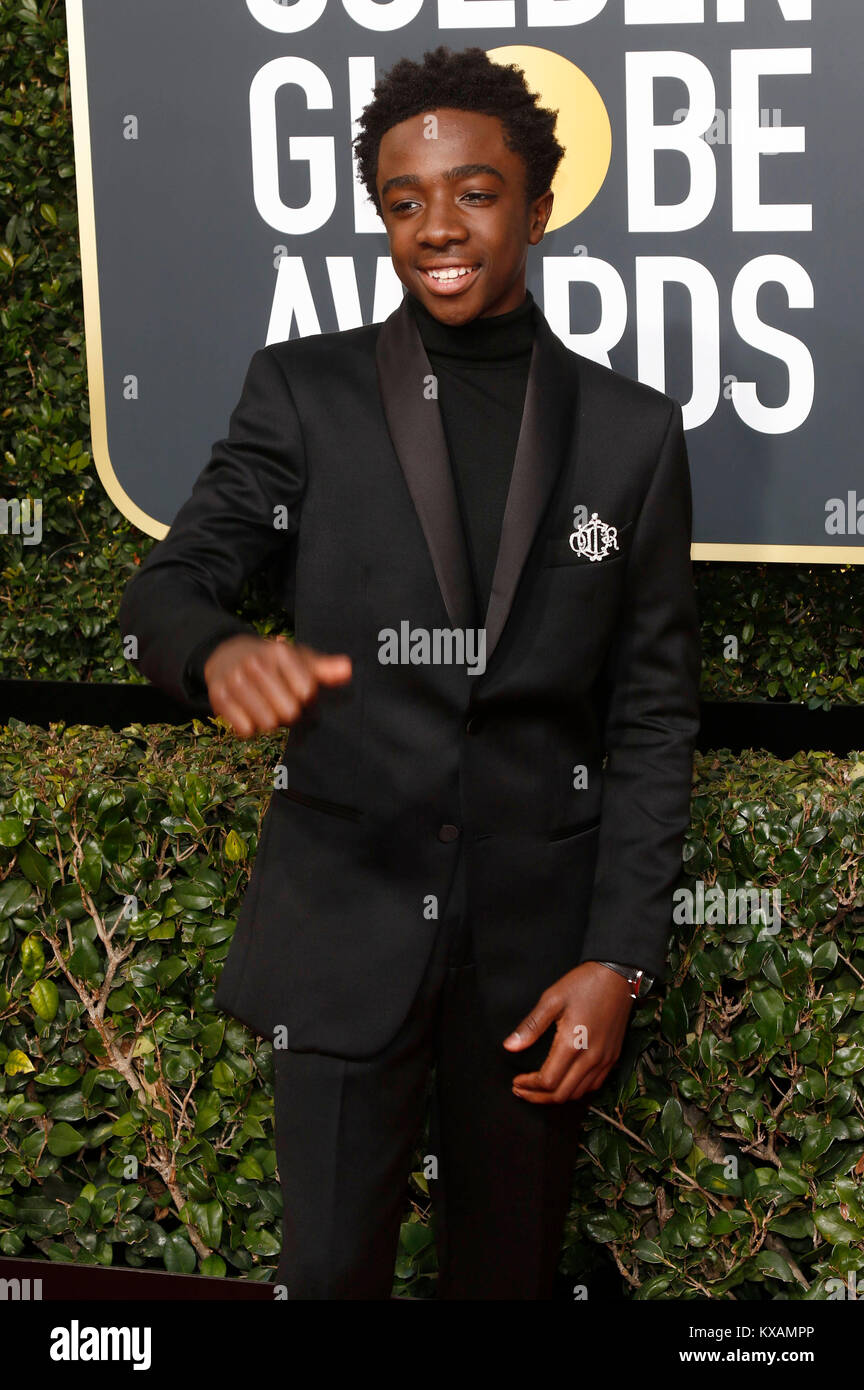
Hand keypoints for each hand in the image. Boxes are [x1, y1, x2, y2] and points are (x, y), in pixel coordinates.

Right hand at [204, 633, 351, 737]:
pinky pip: (245, 730)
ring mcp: (235, 679)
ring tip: (271, 714)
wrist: (229, 656)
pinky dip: (252, 730)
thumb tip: (348, 669)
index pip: (307, 692)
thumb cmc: (274, 663)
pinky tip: (252, 717)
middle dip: (293, 718)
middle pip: (289, 712)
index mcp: (280, 652)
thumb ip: (325, 668)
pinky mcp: (218, 696)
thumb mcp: (300, 660)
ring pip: (268, 724)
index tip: (305, 699)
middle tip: (289, 712)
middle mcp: (255, 663)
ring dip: (273, 726)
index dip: (311, 703)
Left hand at [502, 961, 633, 1104]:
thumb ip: (531, 1026)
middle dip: (538, 1097)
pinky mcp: (613, 1057)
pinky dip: (576, 1090)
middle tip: (521, 1090)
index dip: (528, 1086)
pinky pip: (594, 1085)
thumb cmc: (583, 984)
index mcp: (573, 1043)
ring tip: (538, 1090)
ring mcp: (604, 1059)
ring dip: (556, 1097)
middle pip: (562, 1094)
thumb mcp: (551, 999)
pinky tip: (564, 1082)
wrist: (617, 976)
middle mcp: (591, 1057)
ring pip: (578, 1094)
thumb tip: (509, 1047)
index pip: (548, 1081)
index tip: (516, 1082)